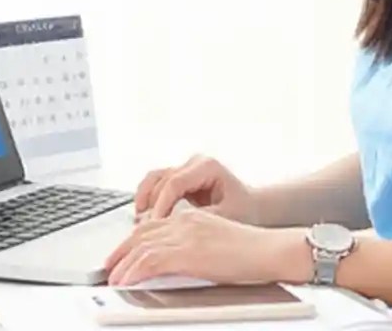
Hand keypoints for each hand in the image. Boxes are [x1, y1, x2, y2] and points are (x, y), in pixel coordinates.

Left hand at [104, 208, 310, 286]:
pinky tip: (125, 281)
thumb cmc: (254, 252)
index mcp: (193, 219)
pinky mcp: (188, 252)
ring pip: (142, 248)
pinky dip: (133, 272)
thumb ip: (194, 248)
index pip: (153, 227)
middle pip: (142, 234)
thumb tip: (174, 265)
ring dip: (122, 265)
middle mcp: (186, 222)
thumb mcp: (217, 245)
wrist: (271, 250)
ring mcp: (186, 235)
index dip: (132, 241)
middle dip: (121, 252)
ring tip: (112, 279)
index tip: (121, 255)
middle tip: (109, 267)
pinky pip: (150, 261)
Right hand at [134, 155, 259, 222]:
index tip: (155, 225)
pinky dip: (147, 200)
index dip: (162, 204)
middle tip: (144, 229)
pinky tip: (144, 218)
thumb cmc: (244, 210)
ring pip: (153, 179)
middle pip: (161, 179)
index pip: (175, 182)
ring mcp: (185, 169)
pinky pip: (155, 185)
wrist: (252, 207)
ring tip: (139, 222)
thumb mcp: (226, 217)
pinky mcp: (178, 179)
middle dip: (150, 205)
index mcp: (207, 166)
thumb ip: (201, 219)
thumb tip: (174, 227)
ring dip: (144, 200)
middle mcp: (194, 163)